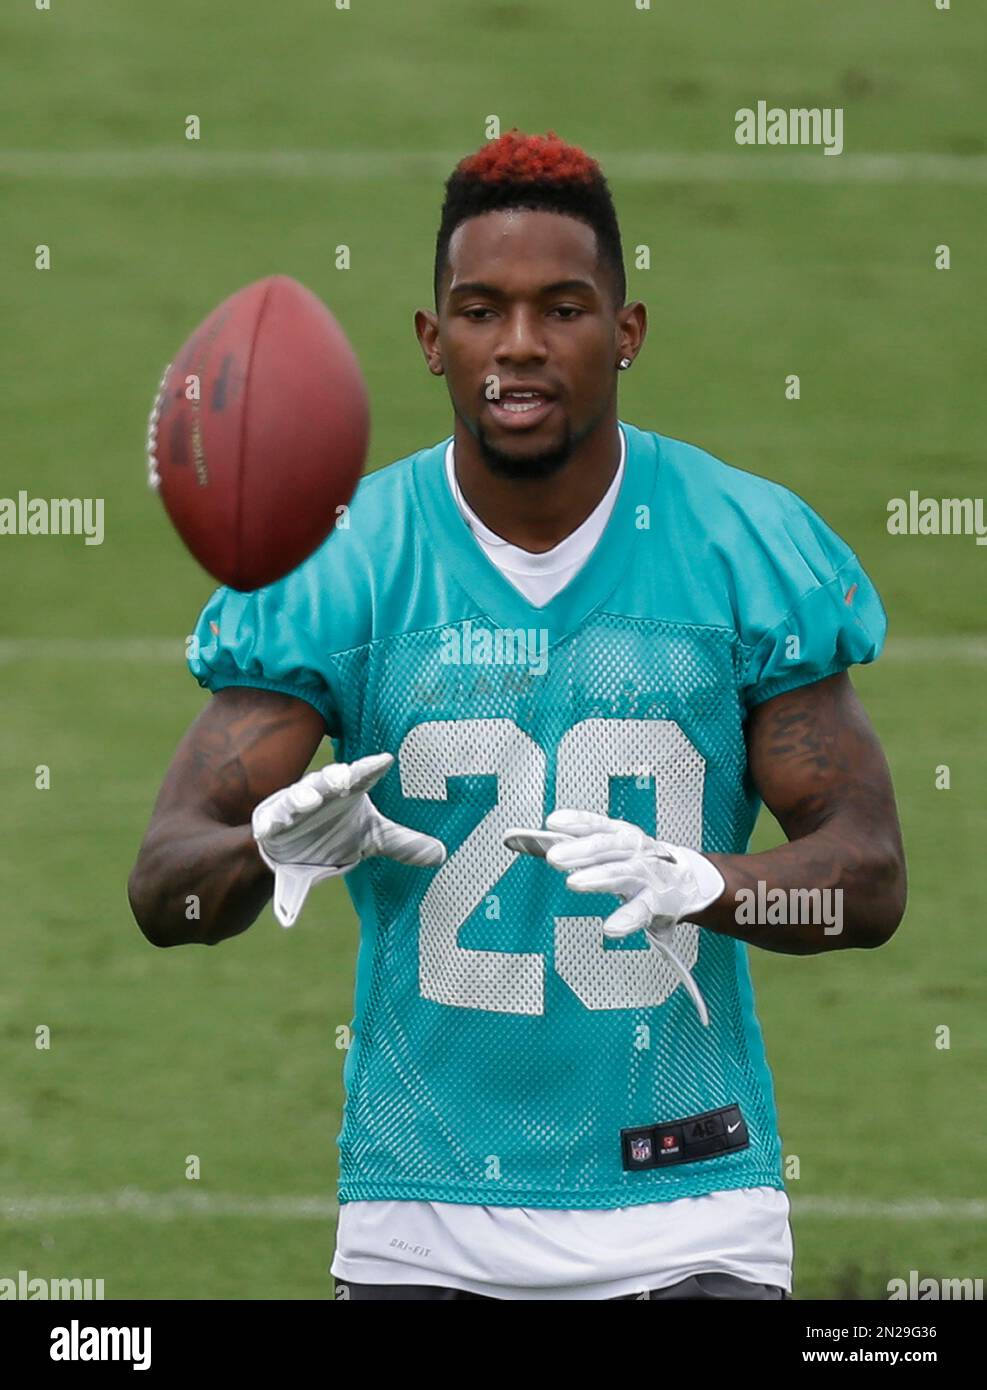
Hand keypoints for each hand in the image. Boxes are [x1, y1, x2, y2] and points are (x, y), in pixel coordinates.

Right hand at [252, 753, 445, 926]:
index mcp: (347, 791)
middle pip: (329, 779)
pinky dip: (270, 823)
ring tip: (310, 801)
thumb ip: (402, 843)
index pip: (363, 776)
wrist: (297, 853)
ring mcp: (295, 805)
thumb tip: (441, 854)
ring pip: (299, 796)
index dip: (372, 768)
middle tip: (346, 780)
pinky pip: (272, 821)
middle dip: (336, 778)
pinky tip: (267, 828)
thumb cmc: (336, 833)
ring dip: (303, 796)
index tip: (386, 760)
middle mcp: (322, 792)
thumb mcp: (372, 839)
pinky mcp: (273, 821)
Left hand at [503, 809, 724, 1026]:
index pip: (595, 825)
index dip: (576, 822)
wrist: (686, 881)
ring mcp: (647, 875)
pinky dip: (626, 919)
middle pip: (606, 846)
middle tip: (553, 857)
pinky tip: (611, 929)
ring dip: (599, 877)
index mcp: (619, 834)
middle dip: (581, 850)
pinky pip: (641, 910)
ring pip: (622, 872)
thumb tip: (511, 839)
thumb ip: (558, 846)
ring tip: (575, 883)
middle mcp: (634, 849)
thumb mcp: (599, 850)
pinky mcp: (657, 902)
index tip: (552, 821)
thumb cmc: (634, 862)